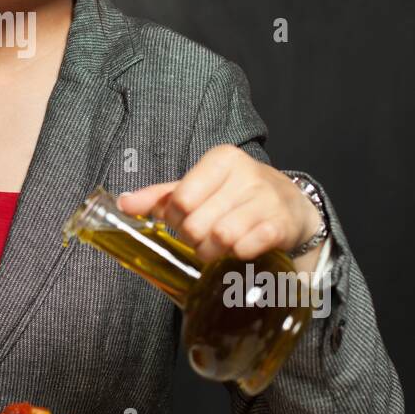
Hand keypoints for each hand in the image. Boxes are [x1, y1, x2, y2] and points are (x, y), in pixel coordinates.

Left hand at [116, 144, 323, 262]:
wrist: (291, 205)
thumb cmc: (237, 195)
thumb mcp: (200, 187)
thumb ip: (160, 196)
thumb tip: (122, 203)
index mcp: (222, 159)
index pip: (181, 198)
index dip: (174, 219)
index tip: (181, 222)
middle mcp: (246, 174)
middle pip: (197, 222)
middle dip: (192, 239)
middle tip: (199, 240)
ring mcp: (267, 199)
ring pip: (221, 237)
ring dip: (211, 252)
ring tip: (214, 249)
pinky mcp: (281, 224)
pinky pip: (247, 247)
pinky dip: (236, 255)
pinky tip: (238, 250)